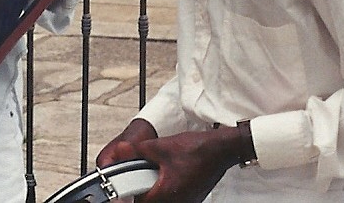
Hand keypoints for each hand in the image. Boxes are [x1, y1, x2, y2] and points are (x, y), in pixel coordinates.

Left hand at [98, 122, 239, 202]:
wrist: (221, 149)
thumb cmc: (198, 150)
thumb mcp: (160, 147)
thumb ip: (136, 151)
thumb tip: (121, 151)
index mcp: (167, 194)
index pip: (140, 202)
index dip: (130, 193)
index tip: (123, 185)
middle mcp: (179, 201)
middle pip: (151, 202)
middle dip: (142, 190)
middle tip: (137, 176)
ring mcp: (187, 201)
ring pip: (163, 199)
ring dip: (154, 188)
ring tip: (151, 173)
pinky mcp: (192, 197)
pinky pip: (174, 197)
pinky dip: (166, 188)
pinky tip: (165, 174)